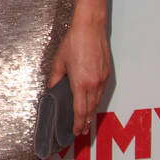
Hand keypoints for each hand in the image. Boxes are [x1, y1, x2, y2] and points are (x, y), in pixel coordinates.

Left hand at [48, 19, 109, 136]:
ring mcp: (102, 78)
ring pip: (97, 101)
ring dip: (92, 112)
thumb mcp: (59, 62)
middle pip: (90, 109)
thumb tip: (52, 89)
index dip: (77, 123)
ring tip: (87, 121)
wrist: (90, 28)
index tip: (75, 131)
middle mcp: (93, 83)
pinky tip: (92, 102)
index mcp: (80, 83)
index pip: (79, 110)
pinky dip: (97, 100)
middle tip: (81, 131)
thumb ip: (56, 79)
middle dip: (86, 122)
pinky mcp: (107, 73)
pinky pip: (102, 91)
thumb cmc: (74, 42)